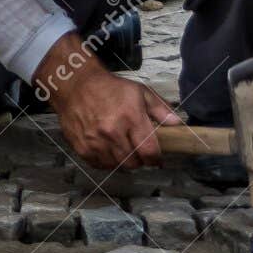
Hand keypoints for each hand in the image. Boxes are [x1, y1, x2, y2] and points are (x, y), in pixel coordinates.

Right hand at [37, 38, 179, 168]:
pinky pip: (101, 165)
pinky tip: (108, 149)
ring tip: (123, 148)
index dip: (156, 158)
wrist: (76, 85)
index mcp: (130, 117)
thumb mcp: (140, 91)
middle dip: (140, 160)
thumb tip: (177, 124)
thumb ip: (160, 109)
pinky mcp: (82, 148)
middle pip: (134, 163)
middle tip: (138, 151)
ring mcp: (95, 142)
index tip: (156, 157)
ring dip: (123, 161)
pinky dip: (107, 161)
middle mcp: (112, 132)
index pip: (149, 151)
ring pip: (117, 166)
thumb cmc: (111, 88)